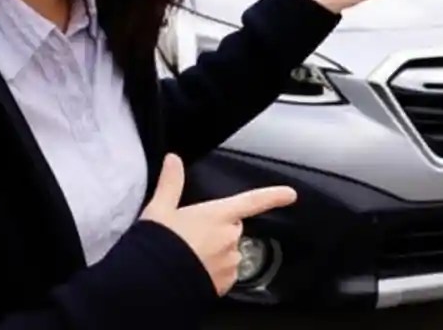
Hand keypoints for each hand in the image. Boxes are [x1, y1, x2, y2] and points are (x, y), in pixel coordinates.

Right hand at [140, 154, 296, 295]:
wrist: (151, 284)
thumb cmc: (157, 244)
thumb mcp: (159, 210)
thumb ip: (170, 183)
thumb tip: (173, 159)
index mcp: (218, 215)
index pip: (252, 201)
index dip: (273, 196)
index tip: (290, 194)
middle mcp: (229, 238)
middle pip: (233, 228)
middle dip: (220, 229)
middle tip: (192, 235)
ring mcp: (229, 262)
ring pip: (230, 252)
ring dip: (216, 253)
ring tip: (190, 256)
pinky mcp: (225, 285)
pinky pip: (225, 274)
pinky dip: (214, 273)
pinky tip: (194, 272)